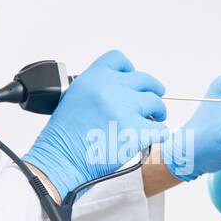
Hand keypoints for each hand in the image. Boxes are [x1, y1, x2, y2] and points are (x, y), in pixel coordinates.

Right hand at [23, 50, 167, 197]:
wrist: (60, 160)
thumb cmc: (63, 137)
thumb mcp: (73, 98)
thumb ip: (96, 89)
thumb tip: (120, 91)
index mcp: (92, 78)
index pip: (119, 59)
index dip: (130, 70)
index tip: (132, 81)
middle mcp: (109, 89)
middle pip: (144, 80)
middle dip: (152, 91)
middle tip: (154, 102)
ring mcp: (124, 109)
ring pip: (156, 103)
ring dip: (158, 112)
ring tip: (153, 121)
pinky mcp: (135, 131)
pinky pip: (160, 129)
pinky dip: (158, 135)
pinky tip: (151, 138)